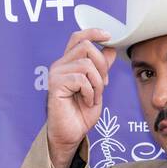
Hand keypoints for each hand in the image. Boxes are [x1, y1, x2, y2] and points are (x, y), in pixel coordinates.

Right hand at [47, 27, 116, 157]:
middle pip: (87, 47)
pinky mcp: (55, 84)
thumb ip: (102, 69)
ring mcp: (56, 73)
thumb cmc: (80, 114)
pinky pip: (81, 79)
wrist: (70, 135)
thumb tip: (110, 49)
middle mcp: (60, 65)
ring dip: (97, 84)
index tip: (109, 36)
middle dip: (102, 66)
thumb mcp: (97, 88)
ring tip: (93, 97)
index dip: (94, 32)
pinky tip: (87, 102)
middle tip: (103, 84)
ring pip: (87, 64)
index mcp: (69, 63)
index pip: (78, 37)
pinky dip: (90, 92)